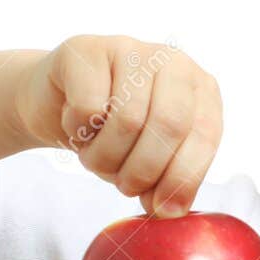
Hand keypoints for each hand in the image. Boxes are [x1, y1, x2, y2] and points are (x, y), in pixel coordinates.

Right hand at [13, 34, 222, 216]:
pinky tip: (76, 126)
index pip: (204, 135)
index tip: (161, 208)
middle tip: (124, 187)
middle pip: (168, 126)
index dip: (182, 178)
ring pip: (127, 120)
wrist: (55, 104)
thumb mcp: (149, 157)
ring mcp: (130, 49)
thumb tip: (170, 210)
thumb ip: (167, 179)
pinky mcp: (88, 50)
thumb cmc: (110, 134)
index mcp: (200, 89)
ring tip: (96, 159)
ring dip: (105, 157)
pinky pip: (88, 108)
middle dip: (143, 170)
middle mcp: (173, 62)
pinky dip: (77, 132)